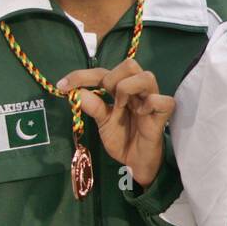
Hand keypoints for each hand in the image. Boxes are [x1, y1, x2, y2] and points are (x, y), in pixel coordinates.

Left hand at [57, 58, 173, 188]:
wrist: (135, 161)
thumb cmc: (122, 138)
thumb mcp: (102, 122)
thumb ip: (93, 106)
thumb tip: (76, 92)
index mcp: (122, 89)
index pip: (103, 72)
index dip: (82, 76)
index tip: (62, 86)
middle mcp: (138, 90)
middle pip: (130, 64)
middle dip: (111, 78)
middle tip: (106, 98)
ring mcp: (151, 100)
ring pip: (147, 77)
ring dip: (128, 88)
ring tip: (121, 106)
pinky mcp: (163, 114)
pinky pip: (162, 100)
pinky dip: (150, 103)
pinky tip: (142, 113)